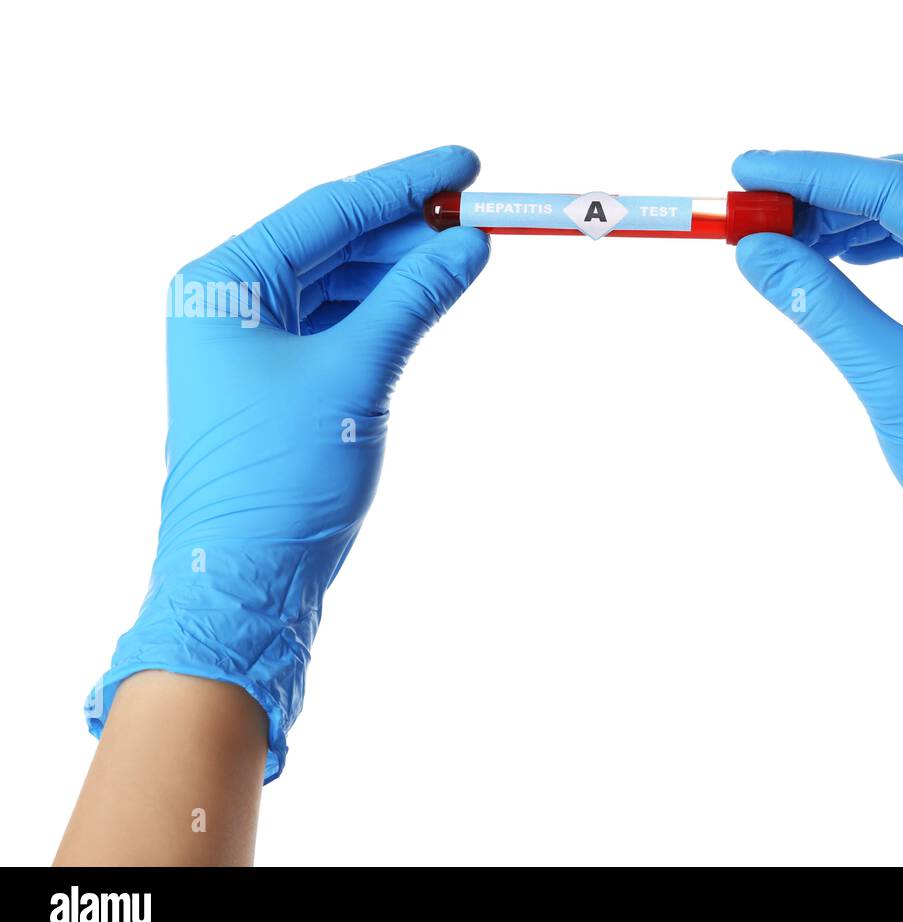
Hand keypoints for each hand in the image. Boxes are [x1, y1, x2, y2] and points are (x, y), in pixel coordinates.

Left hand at [87, 146, 488, 779]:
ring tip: (469, 256)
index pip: (329, 209)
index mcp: (225, 284)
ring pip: (343, 284)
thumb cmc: (278, 478)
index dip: (404, 184)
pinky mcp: (281, 382)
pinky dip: (389, 312)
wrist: (244, 582)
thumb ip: (412, 299)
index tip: (468, 164)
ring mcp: (254, 344)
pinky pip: (343, 325)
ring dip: (404, 271)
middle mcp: (232, 304)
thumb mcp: (355, 375)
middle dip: (410, 229)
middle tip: (482, 217)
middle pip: (336, 241)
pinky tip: (432, 298)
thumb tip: (468, 243)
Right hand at [733, 150, 902, 701]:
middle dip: (820, 195)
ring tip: (771, 235)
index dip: (812, 174)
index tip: (746, 171)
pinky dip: (860, 256)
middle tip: (747, 206)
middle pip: (900, 193)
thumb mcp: (891, 380)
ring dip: (836, 224)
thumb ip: (822, 307)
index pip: (895, 188)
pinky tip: (820, 260)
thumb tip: (754, 251)